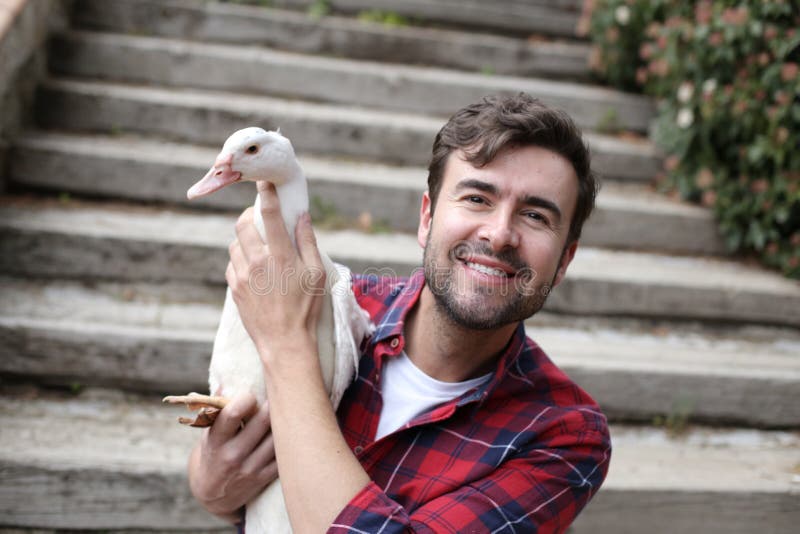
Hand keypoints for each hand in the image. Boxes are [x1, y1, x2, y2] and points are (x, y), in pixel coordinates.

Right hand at [188, 393, 276, 522]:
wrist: (213, 492)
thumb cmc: (214, 451)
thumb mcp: (209, 432)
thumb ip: (218, 409)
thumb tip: (227, 383)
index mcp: (216, 440)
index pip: (232, 414)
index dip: (246, 398)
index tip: (251, 394)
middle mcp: (232, 455)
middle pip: (263, 422)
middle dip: (273, 404)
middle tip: (280, 393)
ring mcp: (249, 468)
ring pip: (277, 438)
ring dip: (285, 421)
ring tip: (289, 408)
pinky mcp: (263, 478)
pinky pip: (283, 455)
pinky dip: (288, 441)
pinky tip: (290, 431)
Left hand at [225, 181, 325, 365]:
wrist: (284, 341)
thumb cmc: (306, 308)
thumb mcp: (317, 274)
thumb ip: (308, 242)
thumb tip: (302, 217)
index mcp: (280, 255)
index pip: (269, 214)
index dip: (266, 194)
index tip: (265, 184)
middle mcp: (257, 261)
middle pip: (243, 224)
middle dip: (250, 216)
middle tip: (261, 218)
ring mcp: (242, 275)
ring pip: (235, 243)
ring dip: (245, 239)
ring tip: (260, 247)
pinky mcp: (234, 288)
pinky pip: (232, 264)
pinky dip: (241, 260)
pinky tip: (254, 268)